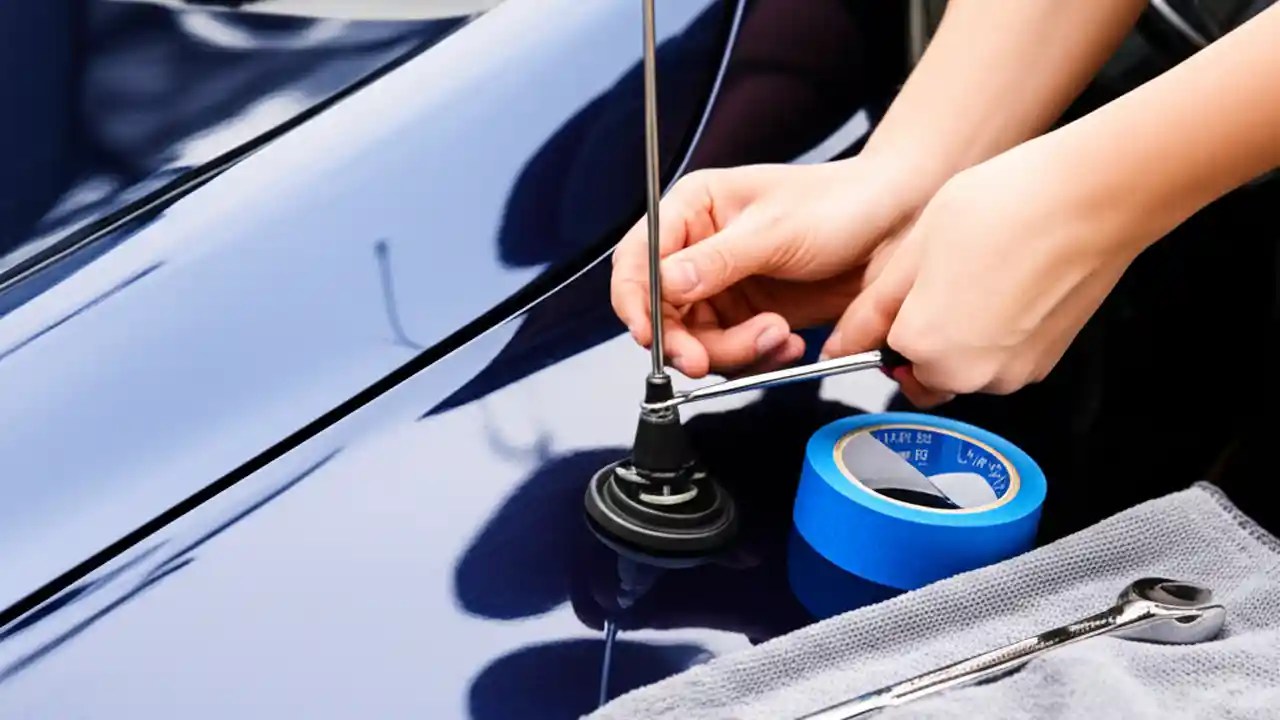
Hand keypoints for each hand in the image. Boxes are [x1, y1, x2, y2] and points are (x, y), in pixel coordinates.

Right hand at [610, 159, 931, 377]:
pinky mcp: (751, 313)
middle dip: (688, 342)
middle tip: (706, 362)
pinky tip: (790, 342)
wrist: (897, 223)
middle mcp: (700, 249)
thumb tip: (665, 286)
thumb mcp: (774, 231)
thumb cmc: (840, 204)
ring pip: (698, 339)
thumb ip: (716, 262)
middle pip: (664, 312)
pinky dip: (758, 356)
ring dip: (734, 351)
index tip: (651, 337)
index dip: (634, 302)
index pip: (637, 259)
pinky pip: (735, 351)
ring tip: (778, 336)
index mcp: (693, 210)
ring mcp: (725, 285)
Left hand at [822, 135, 1151, 405]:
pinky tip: (1007, 286)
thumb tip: (840, 347)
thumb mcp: (914, 250)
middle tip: (940, 279)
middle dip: (921, 338)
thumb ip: (873, 310)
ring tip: (978, 276)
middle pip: (921, 371)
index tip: (906, 289)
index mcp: (926, 346)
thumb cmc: (1005, 208)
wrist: (1090, 199)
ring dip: (959, 337)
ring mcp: (1012, 374)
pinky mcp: (1045, 364)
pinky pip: (999, 361)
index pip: (881, 353)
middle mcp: (969, 375)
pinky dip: (995, 336)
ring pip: (962, 369)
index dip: (889, 318)